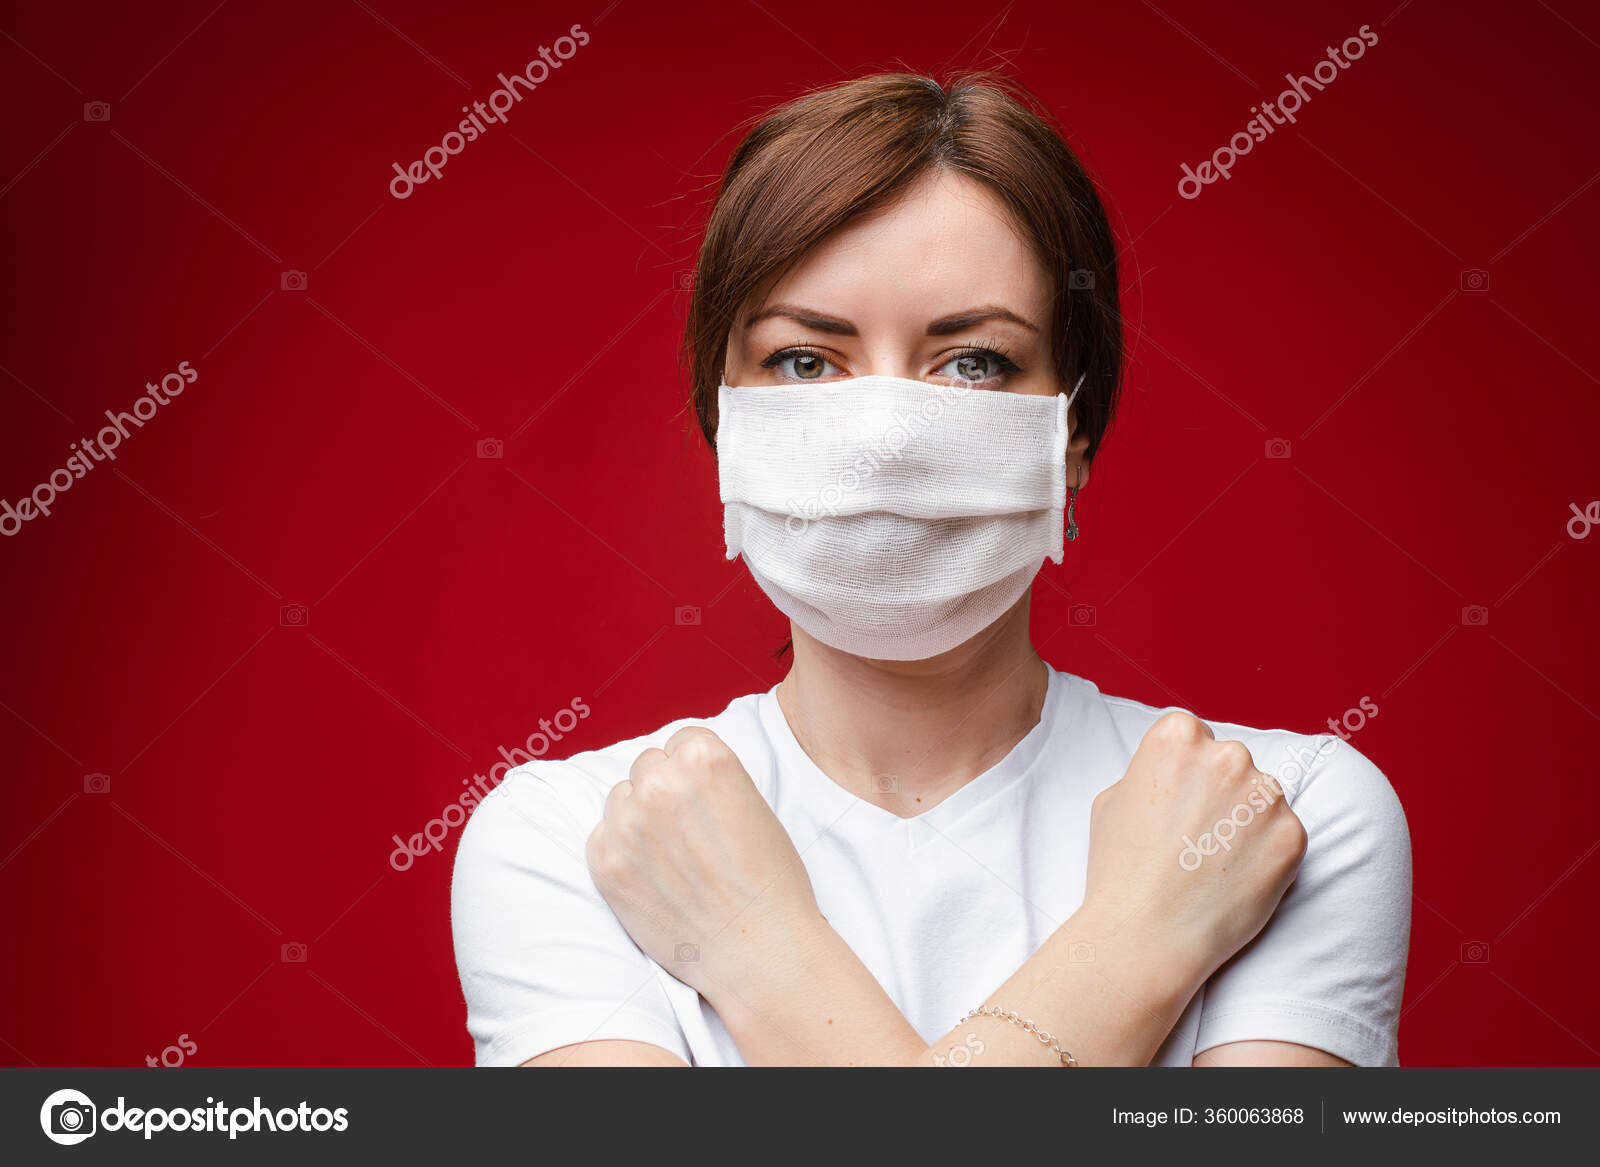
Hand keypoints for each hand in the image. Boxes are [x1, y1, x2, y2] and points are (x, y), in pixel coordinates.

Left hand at [585, 726, 822, 995]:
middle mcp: (660, 782)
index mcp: (705, 758)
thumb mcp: (753, 805)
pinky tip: (653, 877)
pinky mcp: (606, 862)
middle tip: (688, 832)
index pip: (682, 741)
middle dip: (664, 792)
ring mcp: (628, 823)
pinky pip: (602, 837)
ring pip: (621, 798)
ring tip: (672, 857)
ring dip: (638, 818)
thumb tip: (675, 772)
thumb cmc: (770, 881)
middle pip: (648, 766)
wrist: (759, 949)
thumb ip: (709, 780)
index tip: (704, 800)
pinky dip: (621, 852)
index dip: (695, 772)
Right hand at [1081, 711, 1307, 994]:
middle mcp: (1227, 755)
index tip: (1179, 801)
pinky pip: (1284, 833)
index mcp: (1178, 736)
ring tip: (1215, 861)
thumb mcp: (1111, 800)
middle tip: (1197, 835)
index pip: (1195, 735)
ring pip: (1262, 798)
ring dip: (1247, 820)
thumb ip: (1148, 772)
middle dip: (1221, 792)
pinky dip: (1267, 853)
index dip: (1187, 772)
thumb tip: (1174, 776)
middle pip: (1233, 763)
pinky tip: (1235, 877)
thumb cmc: (1120, 869)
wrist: (1146, 933)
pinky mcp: (1292, 835)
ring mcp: (1264, 796)